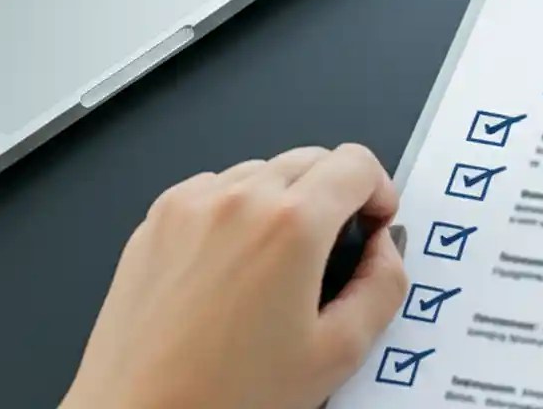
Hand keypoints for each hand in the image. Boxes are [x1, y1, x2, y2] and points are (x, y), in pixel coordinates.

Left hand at [61, 145, 408, 408]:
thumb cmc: (224, 396)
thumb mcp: (339, 352)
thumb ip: (384, 286)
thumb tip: (385, 250)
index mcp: (291, 226)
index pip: (356, 162)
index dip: (378, 189)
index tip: (374, 219)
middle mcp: (239, 201)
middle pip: (313, 158)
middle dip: (336, 194)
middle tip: (335, 247)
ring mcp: (191, 205)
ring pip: (264, 170)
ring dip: (286, 199)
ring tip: (280, 263)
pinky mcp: (156, 220)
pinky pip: (215, 189)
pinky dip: (237, 210)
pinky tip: (236, 265)